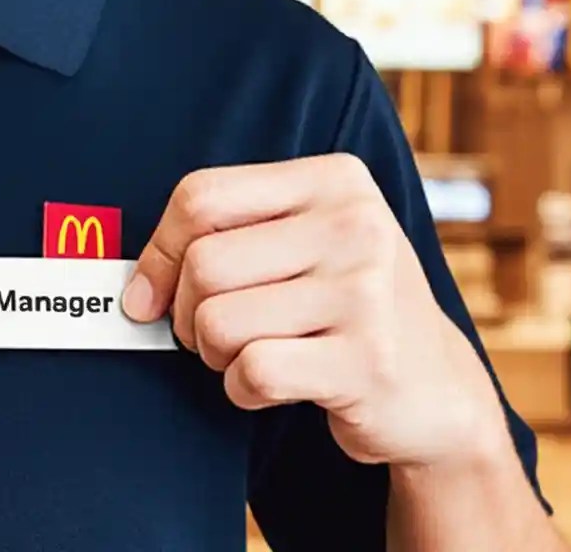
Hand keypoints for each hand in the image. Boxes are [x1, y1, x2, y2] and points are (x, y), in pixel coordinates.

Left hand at [123, 154, 505, 467]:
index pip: (201, 196)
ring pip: (218, 321)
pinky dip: (244, 389)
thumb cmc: (344, 307)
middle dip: (187, 314)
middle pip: (203, 263)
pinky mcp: (366, 360)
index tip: (150, 293)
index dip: (159, 251)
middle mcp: (355, 224)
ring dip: (216, 355)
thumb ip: (221, 241)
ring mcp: (366, 291)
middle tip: (215, 334)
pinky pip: (252, 371)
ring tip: (255, 354)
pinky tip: (279, 385)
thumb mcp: (300, 246)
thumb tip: (133, 289)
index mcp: (334, 180)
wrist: (436, 387)